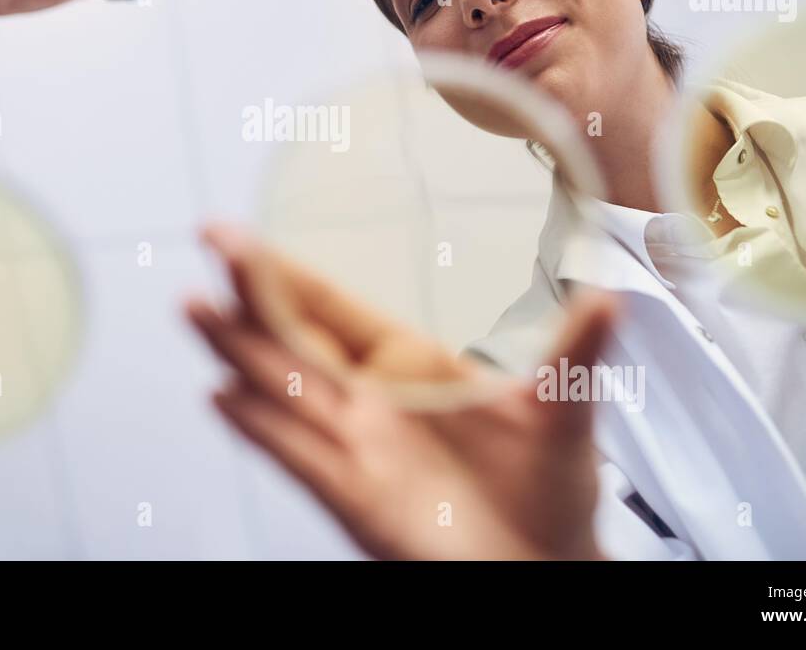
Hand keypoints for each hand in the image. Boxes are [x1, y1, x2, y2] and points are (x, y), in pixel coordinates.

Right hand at [184, 224, 617, 559]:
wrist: (547, 570)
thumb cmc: (549, 491)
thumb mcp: (563, 409)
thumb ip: (577, 349)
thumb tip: (612, 292)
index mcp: (407, 365)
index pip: (331, 308)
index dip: (286, 272)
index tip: (242, 234)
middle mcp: (370, 402)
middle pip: (293, 338)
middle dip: (251, 290)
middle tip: (211, 236)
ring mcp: (357, 449)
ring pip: (283, 389)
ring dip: (238, 350)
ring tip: (194, 306)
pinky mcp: (359, 497)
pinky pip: (299, 457)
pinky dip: (260, 428)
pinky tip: (220, 398)